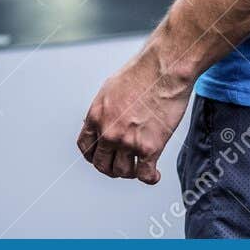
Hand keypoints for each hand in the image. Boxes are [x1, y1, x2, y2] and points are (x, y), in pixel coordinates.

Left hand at [77, 46, 192, 183]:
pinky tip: (154, 174)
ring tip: (139, 166)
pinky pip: (144, 175)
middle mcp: (108, 131)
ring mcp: (127, 141)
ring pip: (122, 172)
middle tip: (122, 165)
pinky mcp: (149, 147)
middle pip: (102, 164)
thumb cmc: (140, 74)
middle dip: (111, 167)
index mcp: (95, 116)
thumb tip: (100, 123)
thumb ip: (103, 110)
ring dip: (130, 172)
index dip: (94, 156)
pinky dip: (150, 178)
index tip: (103, 158)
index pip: (86, 147)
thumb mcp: (109, 90)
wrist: (163, 71)